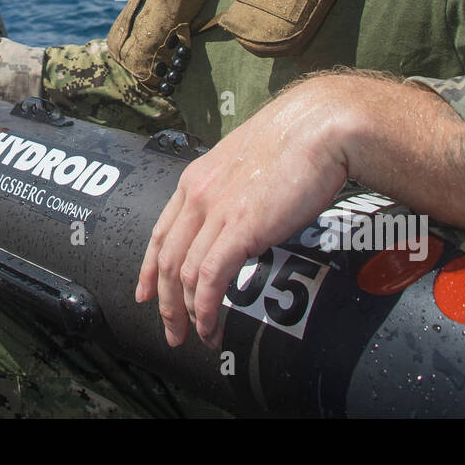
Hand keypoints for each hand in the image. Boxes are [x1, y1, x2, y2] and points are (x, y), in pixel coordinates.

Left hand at [135, 80, 349, 349]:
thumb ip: (235, 187)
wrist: (319, 127)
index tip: (145, 292)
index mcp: (196, 178)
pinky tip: (211, 326)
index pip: (162, 231)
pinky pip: (209, 279)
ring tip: (198, 337)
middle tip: (171, 331)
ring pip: (183, 274)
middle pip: (166, 259)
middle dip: (165, 302)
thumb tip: (244, 211)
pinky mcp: (239, 228)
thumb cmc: (297, 140)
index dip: (149, 267)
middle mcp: (197, 195)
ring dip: (187, 313)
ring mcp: (215, 211)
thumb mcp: (249, 160)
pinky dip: (206, 309)